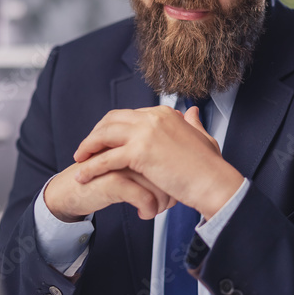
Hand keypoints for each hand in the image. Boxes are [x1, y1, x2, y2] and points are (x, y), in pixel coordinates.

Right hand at [44, 159, 174, 221]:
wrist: (70, 191)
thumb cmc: (101, 177)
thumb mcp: (128, 164)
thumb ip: (149, 159)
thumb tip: (176, 166)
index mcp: (136, 138)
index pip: (169, 156)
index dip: (173, 177)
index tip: (172, 192)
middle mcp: (131, 147)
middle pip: (167, 169)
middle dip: (171, 191)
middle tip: (168, 204)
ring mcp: (123, 162)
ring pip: (159, 184)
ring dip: (162, 203)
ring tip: (156, 210)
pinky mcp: (114, 180)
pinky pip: (145, 198)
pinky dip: (150, 210)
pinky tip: (144, 214)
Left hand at [71, 106, 243, 219]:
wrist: (215, 183)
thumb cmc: (210, 167)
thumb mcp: (202, 137)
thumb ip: (193, 123)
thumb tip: (191, 111)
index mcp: (164, 113)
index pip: (127, 115)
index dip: (110, 128)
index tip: (101, 142)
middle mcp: (152, 117)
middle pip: (111, 120)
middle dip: (95, 134)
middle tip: (84, 150)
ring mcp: (145, 132)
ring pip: (104, 135)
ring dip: (87, 147)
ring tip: (78, 161)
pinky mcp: (140, 152)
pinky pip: (107, 158)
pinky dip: (91, 167)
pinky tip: (83, 176)